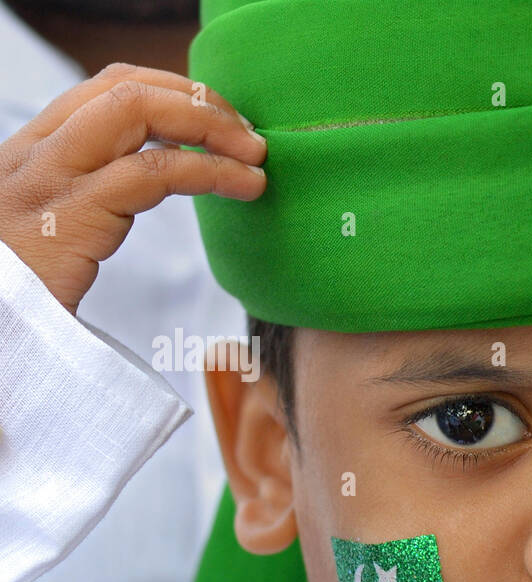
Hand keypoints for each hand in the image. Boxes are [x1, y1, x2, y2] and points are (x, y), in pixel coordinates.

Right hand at [0, 63, 266, 315]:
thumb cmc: (18, 292)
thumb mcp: (49, 229)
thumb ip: (88, 199)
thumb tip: (149, 183)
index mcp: (35, 150)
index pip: (108, 88)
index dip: (173, 92)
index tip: (220, 121)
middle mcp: (38, 151)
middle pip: (126, 86)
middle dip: (199, 100)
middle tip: (248, 134)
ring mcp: (52, 177)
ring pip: (138, 110)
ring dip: (212, 126)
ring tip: (256, 156)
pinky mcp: (74, 215)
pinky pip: (153, 171)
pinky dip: (210, 170)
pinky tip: (243, 185)